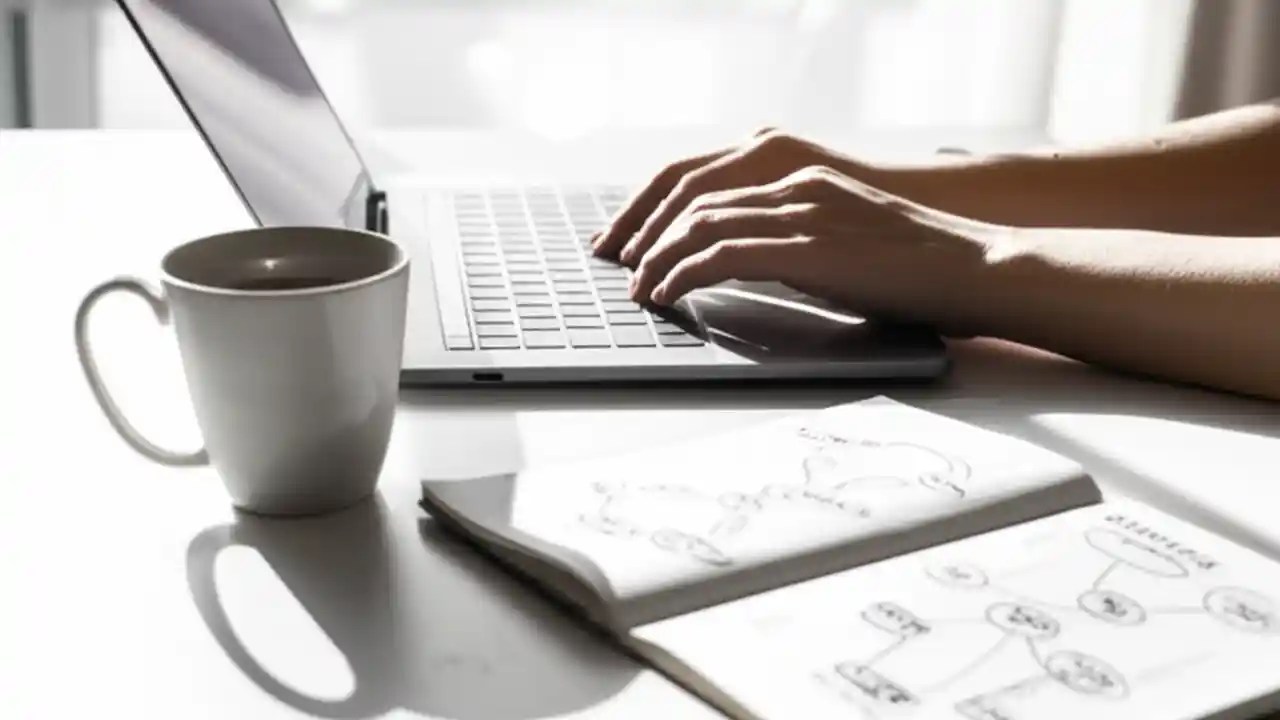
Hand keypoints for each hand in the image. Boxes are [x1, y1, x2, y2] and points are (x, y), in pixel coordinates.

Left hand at [620, 163, 997, 329]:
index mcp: (805, 179)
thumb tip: (753, 267)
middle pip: (694, 197)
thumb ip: (800, 244)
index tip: (638, 239)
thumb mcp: (849, 242)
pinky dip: (683, 274)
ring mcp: (801, 212)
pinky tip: (667, 295)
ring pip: (700, 224)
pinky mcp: (806, 247)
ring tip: (639, 288)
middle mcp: (796, 186)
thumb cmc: (921, 269)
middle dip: (647, 231)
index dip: (666, 212)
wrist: (975, 268)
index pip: (712, 185)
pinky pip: (721, 255)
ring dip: (658, 258)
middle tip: (620, 263)